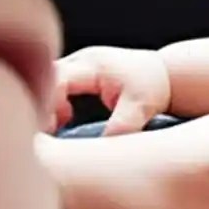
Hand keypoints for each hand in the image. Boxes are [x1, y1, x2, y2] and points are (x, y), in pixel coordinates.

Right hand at [51, 46, 170, 134]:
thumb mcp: (140, 108)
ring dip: (47, 101)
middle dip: (43, 102)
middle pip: (47, 76)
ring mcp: (80, 61)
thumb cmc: (154, 86)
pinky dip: (55, 99)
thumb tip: (101, 150)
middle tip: (50, 129)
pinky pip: (57, 82)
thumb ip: (121, 127)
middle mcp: (82, 58)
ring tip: (58, 124)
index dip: (47, 102)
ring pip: (49, 78)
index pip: (57, 79)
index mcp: (94, 64)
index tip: (52, 126)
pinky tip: (64, 117)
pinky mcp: (80, 69)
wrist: (165, 72)